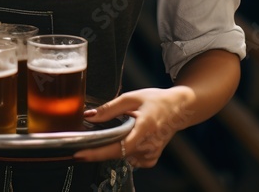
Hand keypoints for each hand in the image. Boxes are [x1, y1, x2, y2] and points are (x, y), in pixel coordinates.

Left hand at [74, 86, 192, 168]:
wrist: (179, 109)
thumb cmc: (156, 101)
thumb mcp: (132, 98)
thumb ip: (109, 108)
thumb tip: (90, 116)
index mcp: (144, 128)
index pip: (117, 146)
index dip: (97, 153)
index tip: (80, 154)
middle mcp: (148, 145)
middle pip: (116, 153)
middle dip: (100, 148)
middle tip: (89, 142)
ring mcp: (151, 154)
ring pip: (122, 156)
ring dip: (116, 145)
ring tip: (126, 128)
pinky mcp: (151, 159)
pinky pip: (131, 159)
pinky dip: (126, 151)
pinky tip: (131, 138)